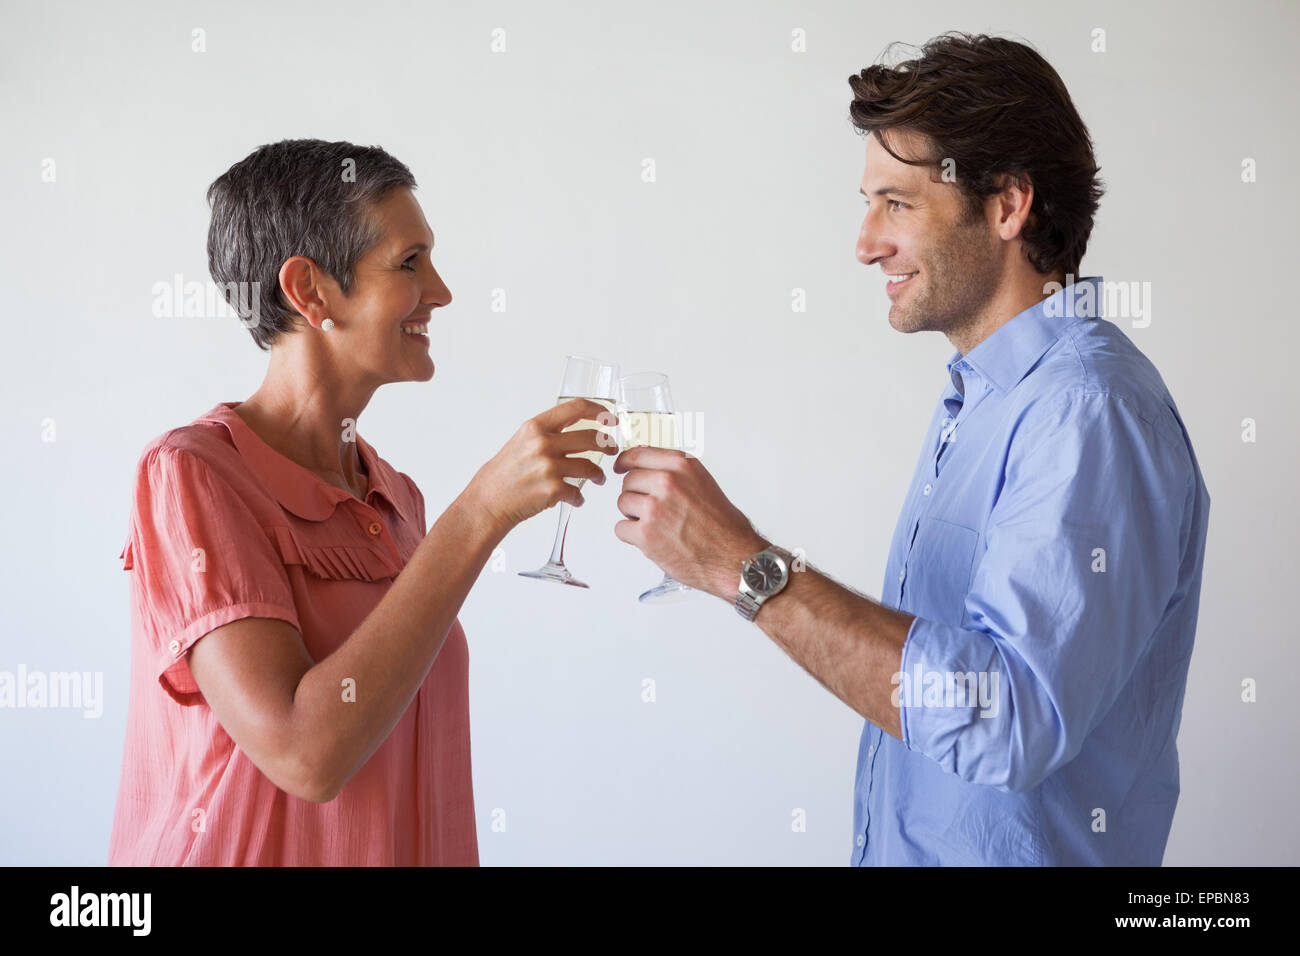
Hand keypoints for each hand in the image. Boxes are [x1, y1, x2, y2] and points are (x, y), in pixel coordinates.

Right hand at [469, 398, 617, 530]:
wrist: (487, 502)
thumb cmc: (503, 475)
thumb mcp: (521, 442)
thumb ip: (546, 434)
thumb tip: (575, 429)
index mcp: (535, 427)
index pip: (575, 408)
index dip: (598, 410)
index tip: (609, 417)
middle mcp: (543, 443)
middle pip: (590, 437)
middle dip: (607, 445)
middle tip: (611, 449)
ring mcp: (549, 467)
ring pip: (590, 467)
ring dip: (598, 474)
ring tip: (598, 479)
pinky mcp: (553, 490)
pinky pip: (578, 492)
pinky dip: (579, 497)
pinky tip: (576, 499)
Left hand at [612, 447, 766, 599]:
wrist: (733, 557)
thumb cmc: (723, 526)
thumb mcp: (702, 483)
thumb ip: (675, 473)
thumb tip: (649, 470)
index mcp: (682, 466)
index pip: (639, 454)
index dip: (625, 462)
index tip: (620, 466)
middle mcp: (667, 482)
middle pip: (628, 481)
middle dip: (636, 495)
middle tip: (654, 511)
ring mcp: (655, 508)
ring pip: (623, 503)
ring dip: (634, 516)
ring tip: (658, 526)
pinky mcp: (646, 534)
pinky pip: (621, 528)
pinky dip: (632, 536)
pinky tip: (653, 540)